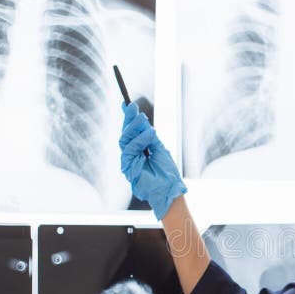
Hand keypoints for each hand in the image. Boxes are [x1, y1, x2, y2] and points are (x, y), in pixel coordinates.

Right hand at [119, 102, 186, 219]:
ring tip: (145, 120)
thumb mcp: (159, 148)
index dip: (128, 118)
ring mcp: (128, 161)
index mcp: (138, 150)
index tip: (127, 104)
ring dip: (135, 128)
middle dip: (129, 119)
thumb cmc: (166, 172)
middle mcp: (131, 154)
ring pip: (125, 139)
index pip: (131, 132)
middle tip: (134, 107)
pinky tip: (150, 133)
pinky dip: (140, 140)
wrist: (169, 189)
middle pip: (125, 133)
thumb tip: (143, 121)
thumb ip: (149, 136)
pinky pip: (130, 149)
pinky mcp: (127, 167)